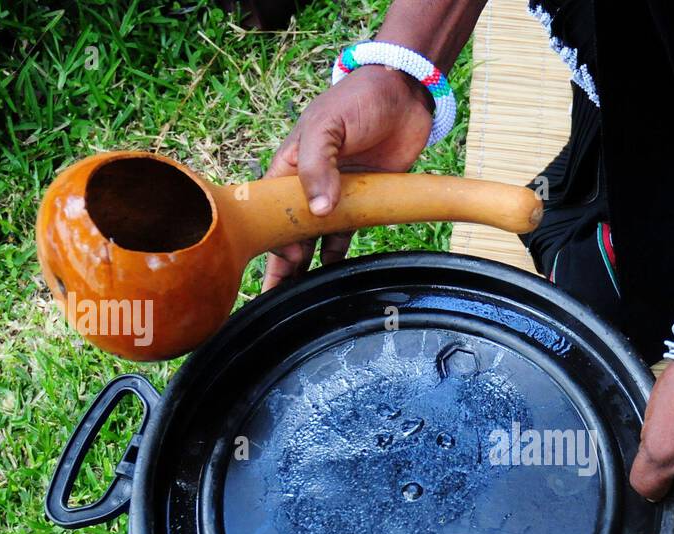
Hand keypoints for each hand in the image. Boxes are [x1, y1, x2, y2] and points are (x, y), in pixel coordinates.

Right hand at [262, 65, 434, 291]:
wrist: (404, 95)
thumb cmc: (358, 101)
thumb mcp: (328, 125)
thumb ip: (318, 165)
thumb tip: (318, 211)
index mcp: (289, 166)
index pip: (269, 209)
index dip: (272, 237)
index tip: (286, 259)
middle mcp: (307, 186)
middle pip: (286, 233)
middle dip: (278, 264)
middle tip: (271, 298)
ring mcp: (334, 197)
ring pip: (312, 240)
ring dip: (304, 268)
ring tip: (294, 299)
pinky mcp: (361, 204)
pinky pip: (343, 237)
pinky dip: (336, 257)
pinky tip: (330, 278)